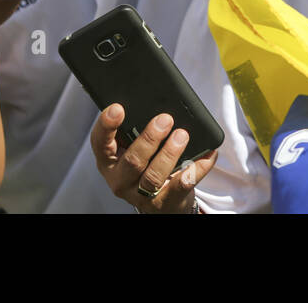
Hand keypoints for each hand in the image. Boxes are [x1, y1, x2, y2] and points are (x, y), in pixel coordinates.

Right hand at [91, 105, 217, 213]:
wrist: (162, 202)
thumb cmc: (146, 164)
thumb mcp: (133, 147)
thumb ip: (136, 129)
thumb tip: (156, 104)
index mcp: (109, 160)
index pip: (100, 143)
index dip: (107, 126)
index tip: (118, 108)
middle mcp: (120, 179)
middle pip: (132, 161)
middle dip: (149, 139)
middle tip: (165, 119)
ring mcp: (140, 195)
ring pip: (153, 176)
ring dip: (169, 154)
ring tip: (182, 135)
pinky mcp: (164, 203)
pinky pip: (181, 186)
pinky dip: (196, 169)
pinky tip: (206, 155)